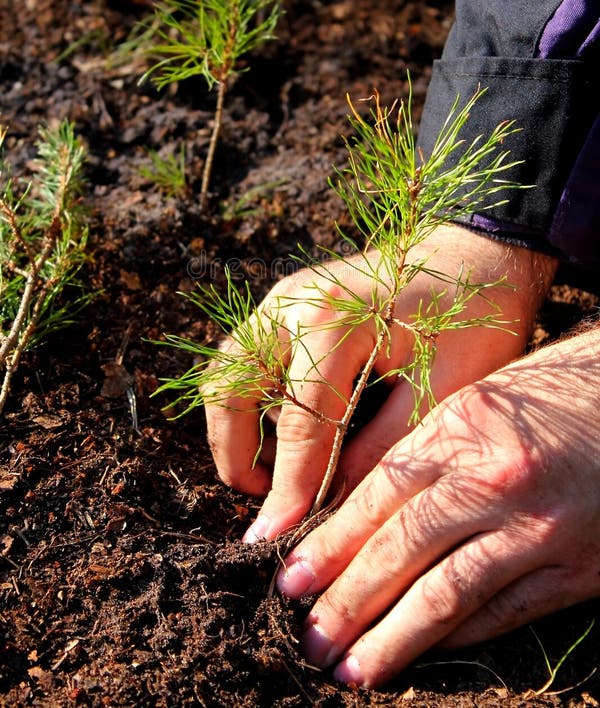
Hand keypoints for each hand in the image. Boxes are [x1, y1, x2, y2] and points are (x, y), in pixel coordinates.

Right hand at [204, 225, 555, 538]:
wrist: (479, 254)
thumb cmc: (474, 319)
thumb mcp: (441, 391)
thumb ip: (381, 449)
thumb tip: (331, 507)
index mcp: (333, 323)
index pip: (296, 425)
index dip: (286, 488)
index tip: (273, 539)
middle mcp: (292, 303)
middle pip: (231, 390)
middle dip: (234, 455)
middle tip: (263, 503)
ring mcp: (283, 295)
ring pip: (228, 370)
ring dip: (233, 426)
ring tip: (268, 473)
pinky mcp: (286, 298)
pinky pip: (245, 354)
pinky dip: (248, 398)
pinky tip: (282, 431)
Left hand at [276, 326, 599, 687]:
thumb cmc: (559, 392)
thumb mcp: (485, 399)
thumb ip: (430, 450)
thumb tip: (365, 506)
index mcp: (464, 427)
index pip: (379, 494)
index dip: (331, 543)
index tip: (291, 580)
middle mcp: (496, 479)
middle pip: (402, 548)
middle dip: (348, 600)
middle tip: (308, 639)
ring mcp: (538, 527)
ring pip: (448, 593)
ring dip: (393, 638)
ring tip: (352, 670)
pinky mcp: (577, 568)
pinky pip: (503, 612)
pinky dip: (457, 638)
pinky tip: (422, 654)